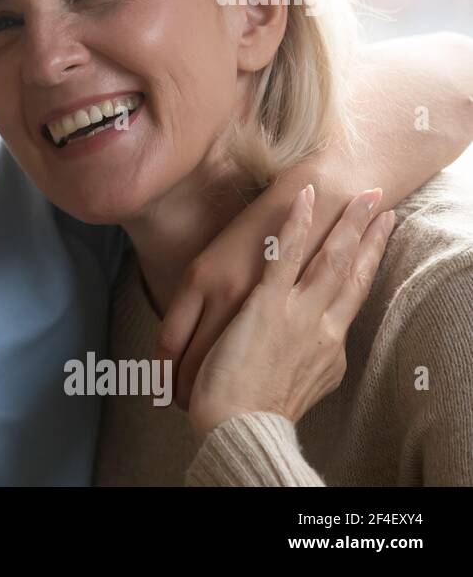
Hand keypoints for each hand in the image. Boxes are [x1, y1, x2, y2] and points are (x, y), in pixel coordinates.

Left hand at [187, 186, 395, 437]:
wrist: (239, 426)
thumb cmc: (254, 413)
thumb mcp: (299, 388)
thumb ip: (311, 365)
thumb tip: (318, 358)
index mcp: (329, 347)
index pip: (353, 296)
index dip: (367, 264)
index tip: (379, 239)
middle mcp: (322, 326)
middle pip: (351, 271)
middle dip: (369, 235)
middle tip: (381, 203)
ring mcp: (298, 312)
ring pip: (331, 258)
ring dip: (348, 223)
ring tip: (363, 195)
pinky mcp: (268, 304)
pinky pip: (287, 255)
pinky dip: (297, 223)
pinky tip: (305, 196)